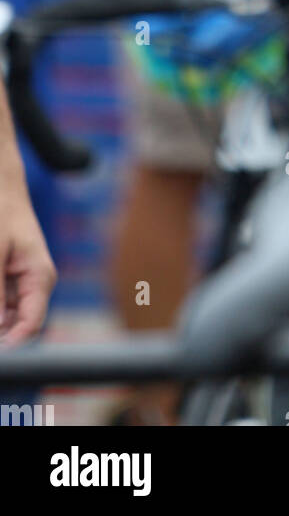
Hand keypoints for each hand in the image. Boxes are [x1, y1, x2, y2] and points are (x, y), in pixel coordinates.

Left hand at [0, 182, 56, 345]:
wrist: (3, 187)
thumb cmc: (2, 212)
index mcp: (40, 278)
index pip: (30, 326)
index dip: (11, 346)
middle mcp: (35, 286)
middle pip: (16, 326)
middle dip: (1, 332)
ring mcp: (22, 285)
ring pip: (5, 318)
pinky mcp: (10, 282)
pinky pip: (0, 305)